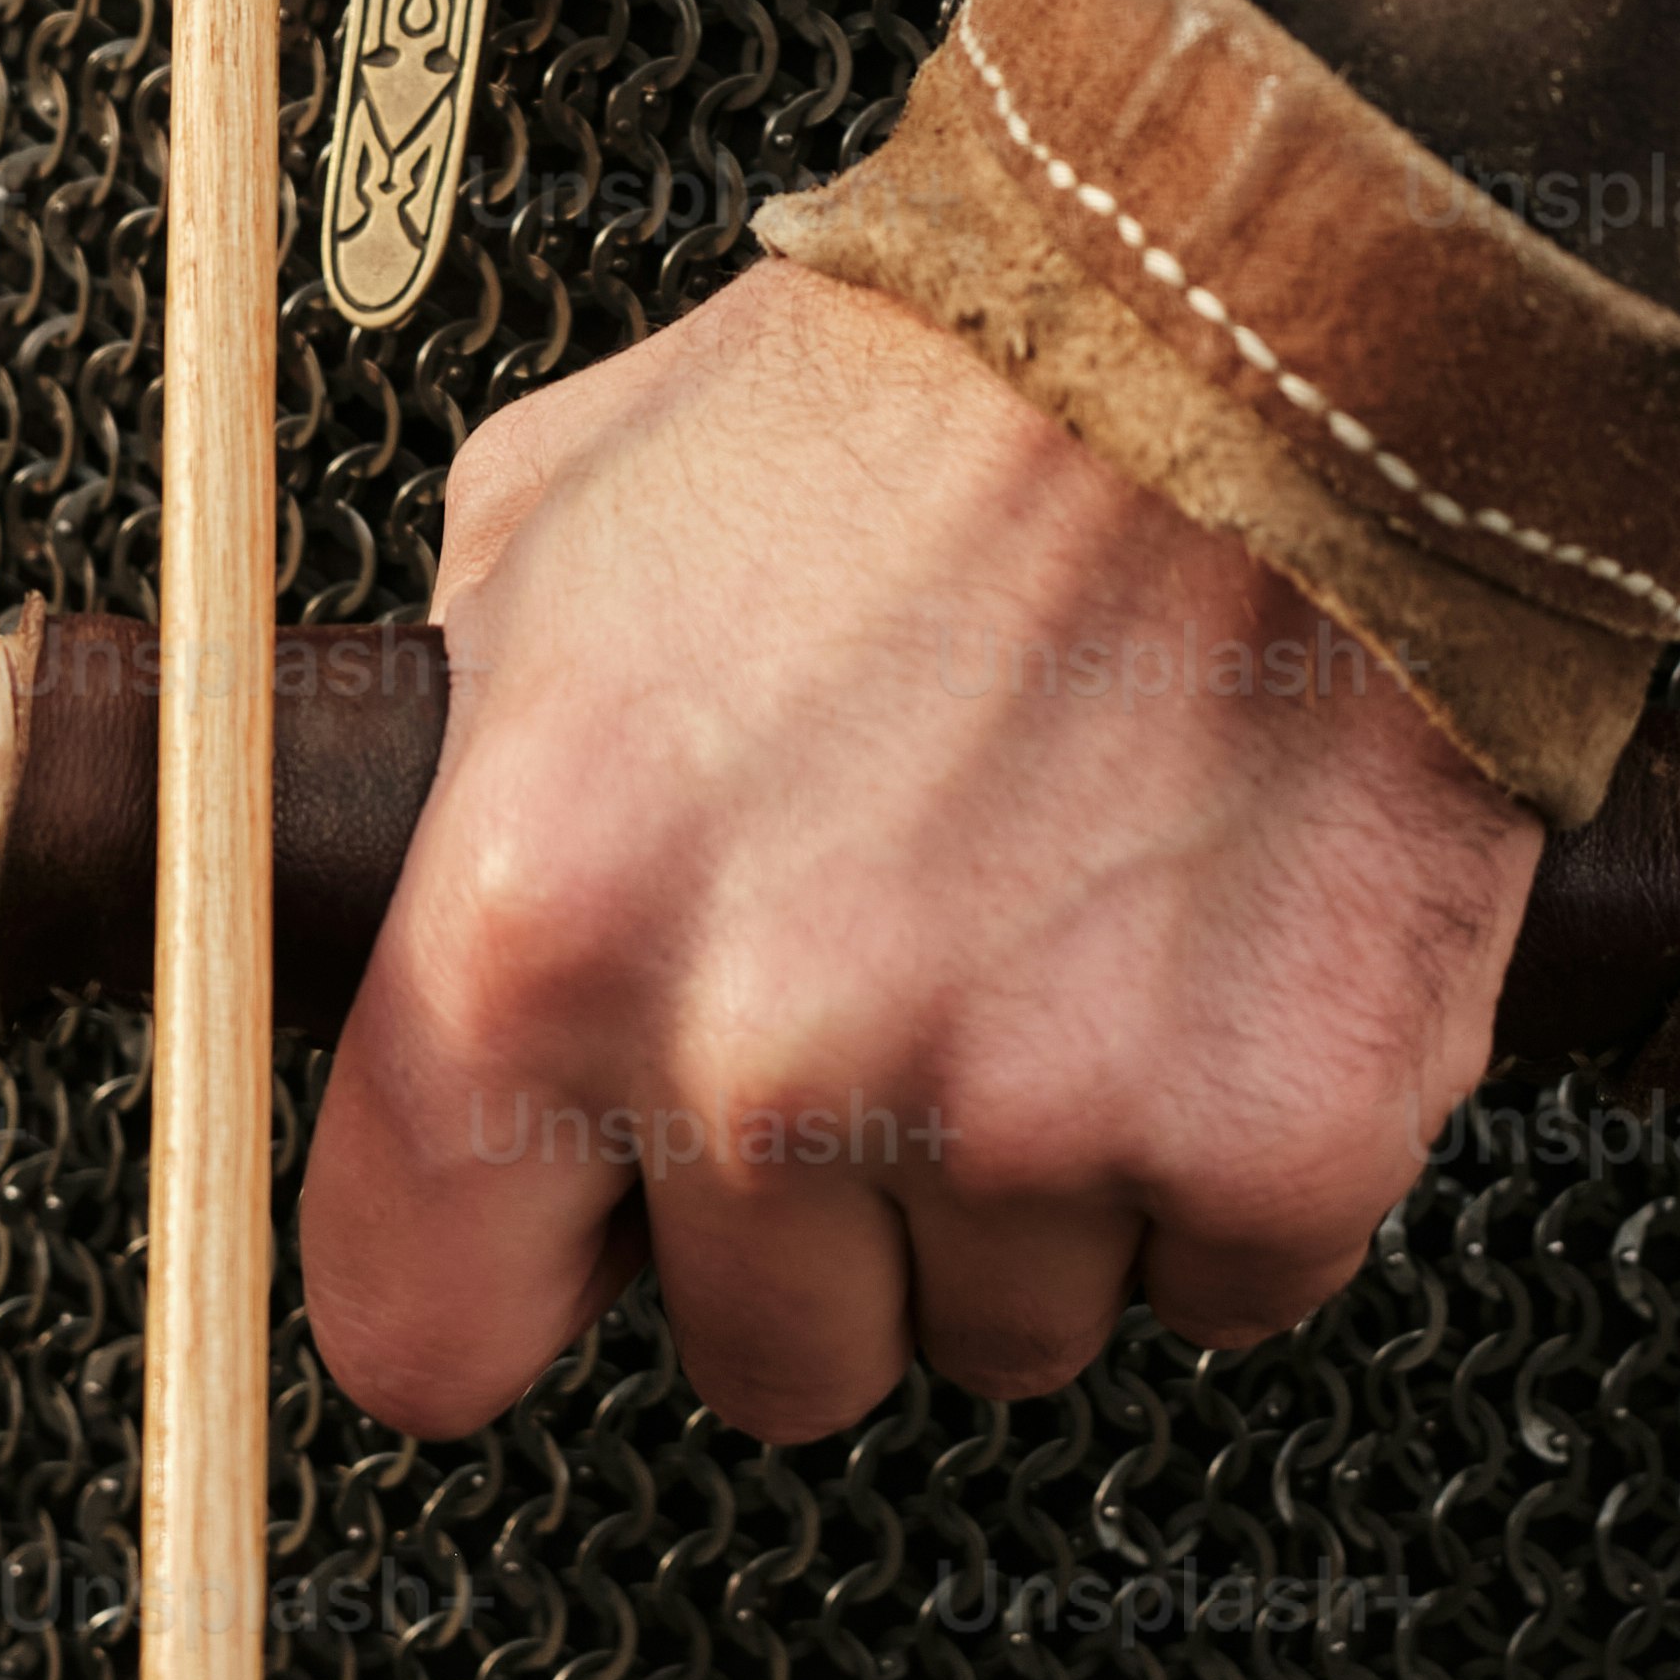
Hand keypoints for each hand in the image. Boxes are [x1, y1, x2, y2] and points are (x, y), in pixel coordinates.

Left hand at [298, 264, 1543, 1442]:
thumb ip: (462, 784)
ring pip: (1002, 1331)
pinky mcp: (1276, 1150)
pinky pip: (1221, 1286)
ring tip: (1066, 921)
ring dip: (1027, 1185)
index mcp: (535, 931)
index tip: (567, 1234)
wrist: (1264, 323)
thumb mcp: (551, 524)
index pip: (426, 1333)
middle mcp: (763, 1063)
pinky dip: (1227, 1159)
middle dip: (816, 1220)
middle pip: (762, 1355)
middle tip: (891, 988)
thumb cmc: (918, 392)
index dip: (505, 1276)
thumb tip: (402, 942)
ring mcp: (1028, 1126)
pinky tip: (1211, 950)